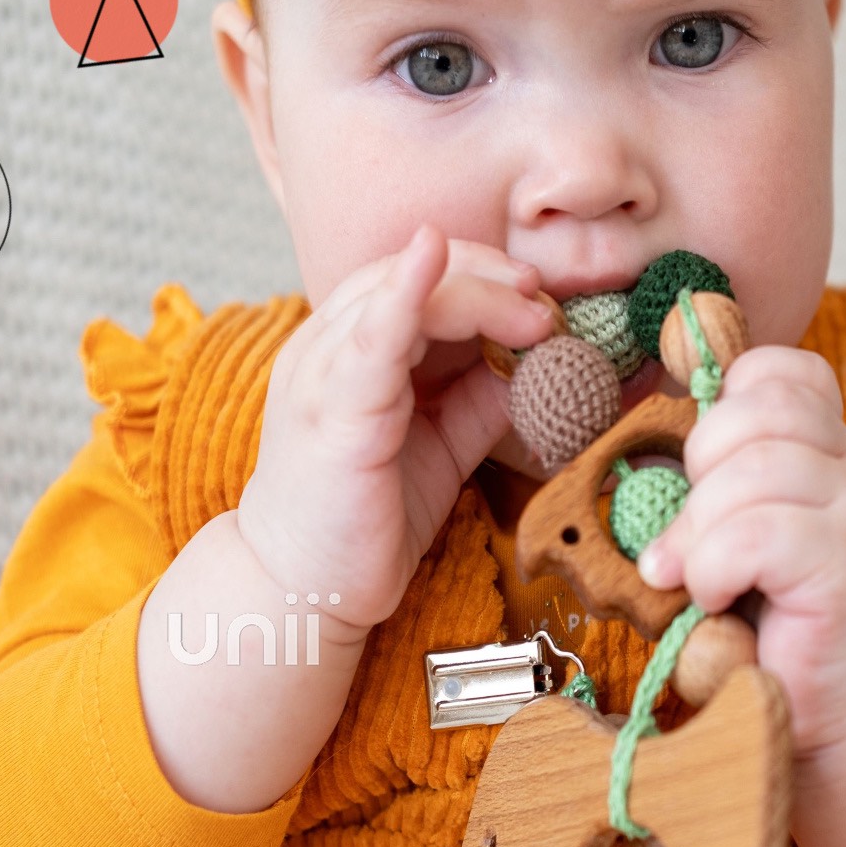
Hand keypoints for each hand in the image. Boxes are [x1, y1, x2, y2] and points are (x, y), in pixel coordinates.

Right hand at [236, 224, 554, 638]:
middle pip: (407, 273)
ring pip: (394, 294)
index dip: (480, 274)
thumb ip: (482, 397)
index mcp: (352, 349)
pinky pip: (368, 339)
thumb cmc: (369, 515)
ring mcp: (324, 373)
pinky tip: (431, 257)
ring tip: (531, 310)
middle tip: (541, 296)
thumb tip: (542, 363)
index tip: (536, 294)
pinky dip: (404, 294)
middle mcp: (328, 347)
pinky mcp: (333, 410)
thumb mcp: (444, 442)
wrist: (303, 590)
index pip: (416, 281)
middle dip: (485, 274)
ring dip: (474, 291)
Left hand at [636, 346, 845, 756]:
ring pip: (754, 469)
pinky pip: (757, 535)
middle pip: (760, 407)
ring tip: (690, 577)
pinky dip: (714, 567)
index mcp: (822, 444)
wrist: (838, 705)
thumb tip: (636, 458)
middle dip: (700, 464)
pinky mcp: (845, 566)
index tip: (703, 468)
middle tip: (690, 530)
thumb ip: (706, 483)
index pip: (780, 369)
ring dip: (698, 528)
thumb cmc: (771, 617)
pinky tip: (715, 598)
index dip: (726, 399)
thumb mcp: (733, 530)